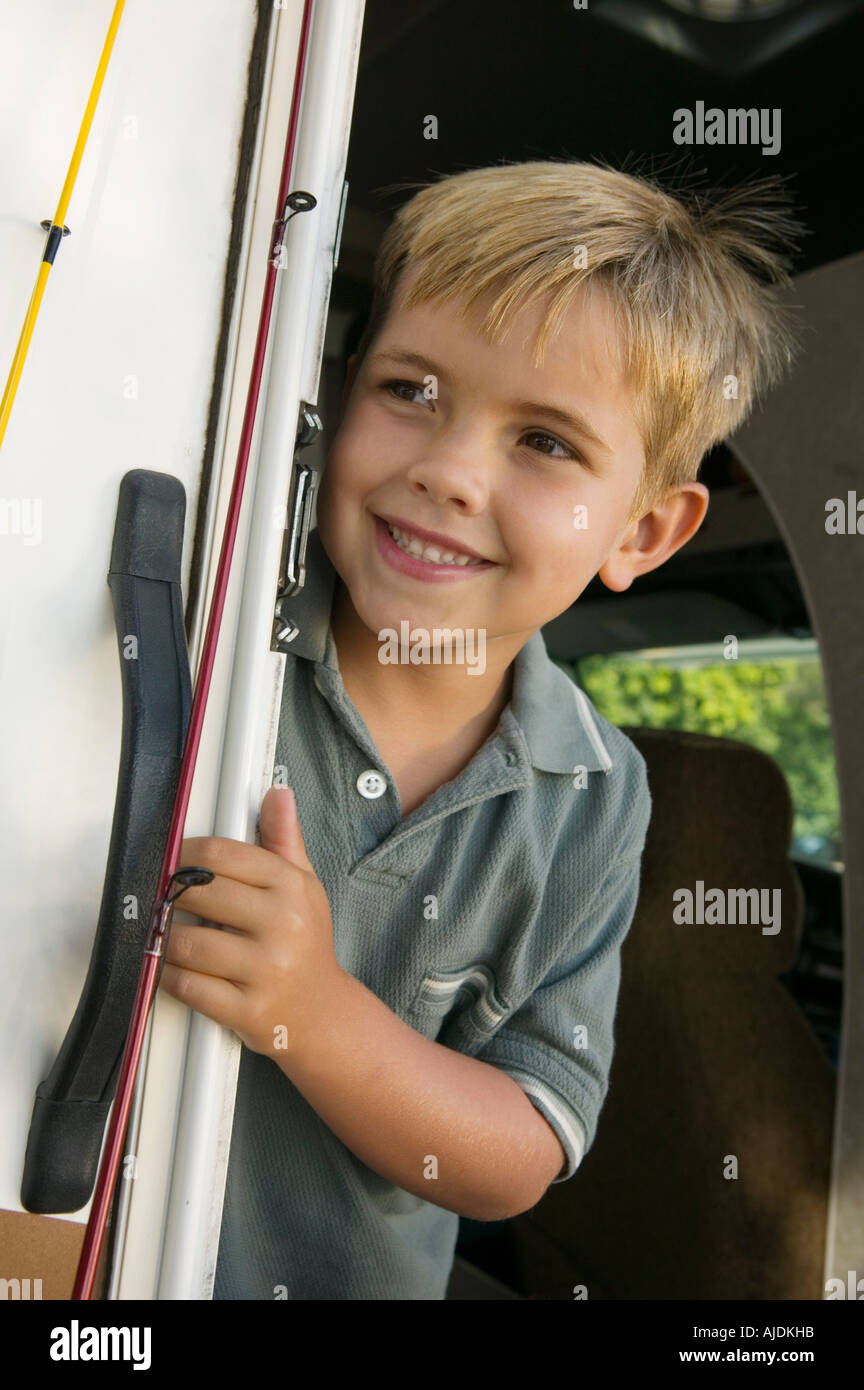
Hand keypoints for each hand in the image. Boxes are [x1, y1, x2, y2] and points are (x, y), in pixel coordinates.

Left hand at [159, 785, 343, 1058]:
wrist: (323, 1014)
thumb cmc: (307, 945)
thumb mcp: (305, 887)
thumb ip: (284, 840)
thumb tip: (278, 794)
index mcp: (291, 888)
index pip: (220, 856)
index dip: (184, 855)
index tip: (173, 862)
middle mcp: (282, 925)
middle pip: (197, 894)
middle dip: (171, 896)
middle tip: (167, 899)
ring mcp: (265, 970)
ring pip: (186, 943)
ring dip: (165, 938)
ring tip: (169, 934)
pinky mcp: (247, 1009)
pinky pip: (188, 986)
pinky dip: (170, 976)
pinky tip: (174, 967)